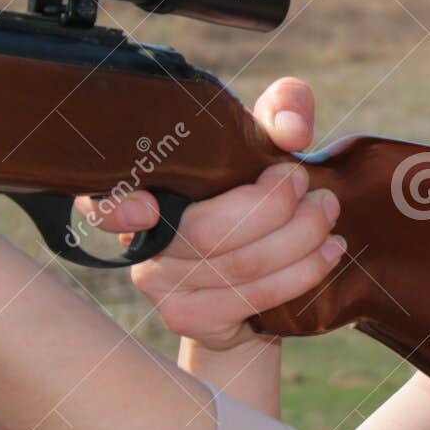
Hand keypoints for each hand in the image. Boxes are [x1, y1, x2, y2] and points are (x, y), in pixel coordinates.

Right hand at [74, 77, 342, 350]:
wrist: (256, 257)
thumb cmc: (248, 180)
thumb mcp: (262, 135)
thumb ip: (280, 111)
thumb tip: (290, 128)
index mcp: (140, 184)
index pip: (100, 200)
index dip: (114, 209)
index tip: (147, 209)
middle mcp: (138, 238)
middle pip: (205, 233)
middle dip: (275, 208)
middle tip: (313, 188)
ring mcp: (159, 284)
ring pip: (237, 267)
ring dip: (300, 239)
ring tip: (329, 213)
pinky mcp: (189, 318)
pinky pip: (251, 299)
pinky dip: (301, 274)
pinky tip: (329, 252)